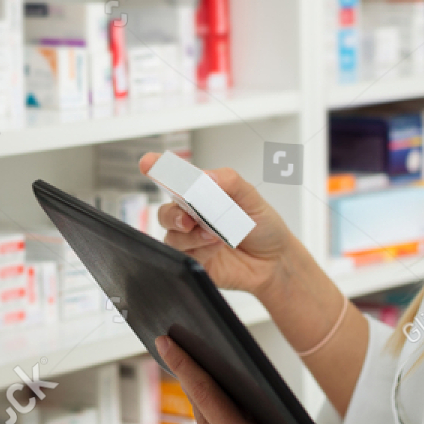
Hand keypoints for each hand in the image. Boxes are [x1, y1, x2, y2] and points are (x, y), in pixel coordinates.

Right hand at [139, 152, 299, 298]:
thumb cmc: (263, 226)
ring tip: (214, 234)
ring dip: (192, 235)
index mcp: (202, 195)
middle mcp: (192, 217)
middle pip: (167, 212)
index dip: (158, 169)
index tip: (147, 162)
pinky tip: (217, 246)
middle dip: (173, 214)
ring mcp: (192, 241)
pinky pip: (186, 256)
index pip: (176, 180)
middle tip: (189, 218)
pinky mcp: (195, 262)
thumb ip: (229, 183)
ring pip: (173, 237)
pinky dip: (201, 249)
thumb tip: (208, 176)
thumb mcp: (252, 198)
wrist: (276, 260)